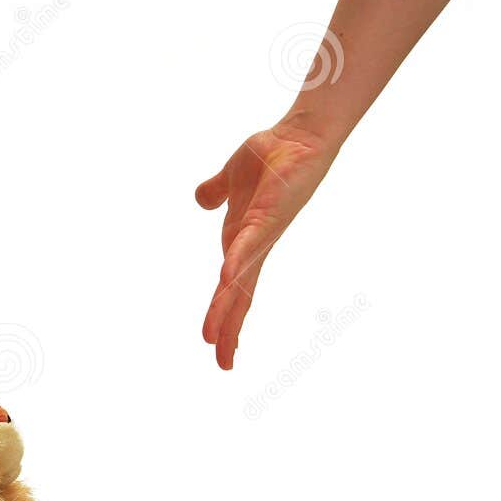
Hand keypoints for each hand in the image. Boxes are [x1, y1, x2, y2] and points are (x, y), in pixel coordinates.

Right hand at [195, 120, 337, 369]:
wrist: (299, 136)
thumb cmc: (272, 156)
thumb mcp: (231, 179)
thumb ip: (215, 191)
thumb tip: (201, 200)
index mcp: (242, 242)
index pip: (232, 288)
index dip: (224, 317)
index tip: (216, 347)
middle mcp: (253, 246)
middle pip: (238, 297)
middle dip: (229, 330)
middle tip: (224, 365)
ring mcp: (261, 235)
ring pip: (239, 281)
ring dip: (226, 310)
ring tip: (215, 338)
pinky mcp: (267, 217)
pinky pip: (247, 244)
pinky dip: (236, 261)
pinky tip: (226, 278)